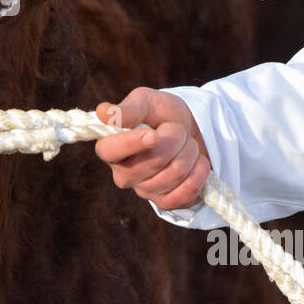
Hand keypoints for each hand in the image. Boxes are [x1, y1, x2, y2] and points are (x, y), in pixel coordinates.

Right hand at [95, 87, 210, 211]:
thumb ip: (128, 108)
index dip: (131, 144)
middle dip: (175, 139)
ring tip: (187, 144)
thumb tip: (103, 113)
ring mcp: (144, 191)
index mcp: (111, 148)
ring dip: (190, 152)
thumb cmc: (161, 115)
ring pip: (175, 173)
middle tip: (177, 129)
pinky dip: (199, 172)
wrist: (189, 131)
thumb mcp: (146, 102)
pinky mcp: (165, 202)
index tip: (153, 135)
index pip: (109, 151)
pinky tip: (196, 163)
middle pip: (153, 161)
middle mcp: (123, 174)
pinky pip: (187, 190)